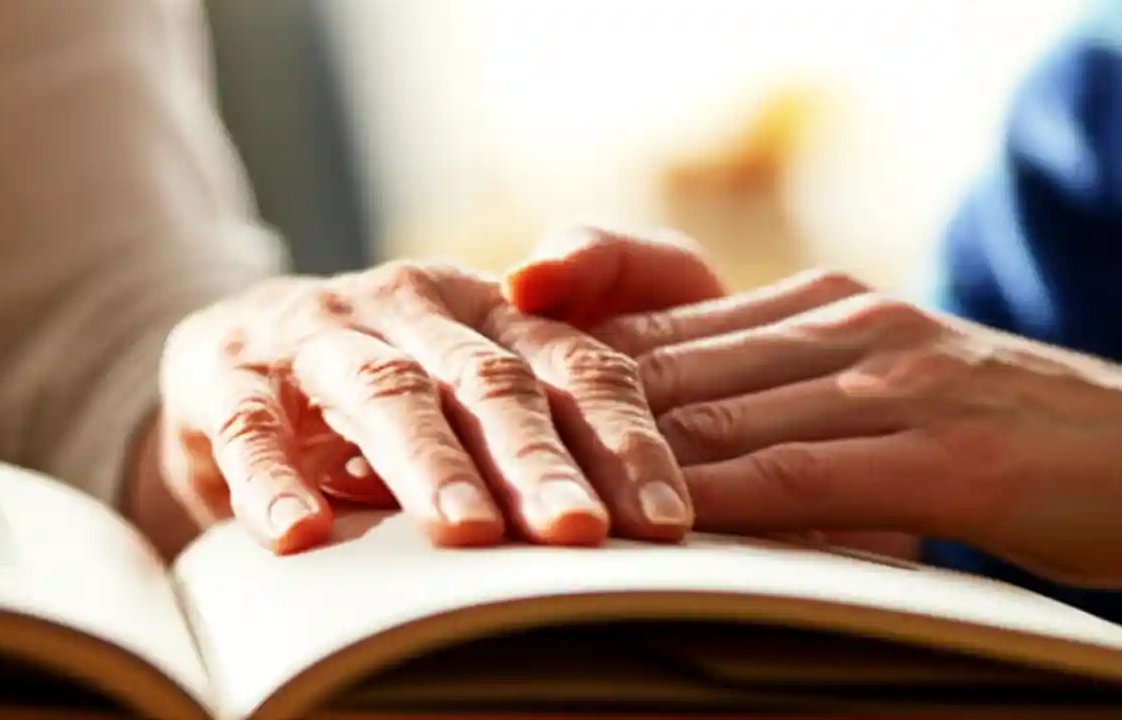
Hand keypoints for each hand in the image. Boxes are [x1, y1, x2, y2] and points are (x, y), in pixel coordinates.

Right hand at [157, 255, 712, 553]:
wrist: (235, 347)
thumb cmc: (388, 378)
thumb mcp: (473, 375)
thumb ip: (555, 408)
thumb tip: (653, 507)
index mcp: (487, 308)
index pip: (570, 364)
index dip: (620, 438)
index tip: (662, 521)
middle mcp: (410, 305)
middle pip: (486, 379)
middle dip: (535, 458)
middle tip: (577, 531)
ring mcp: (317, 333)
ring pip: (383, 390)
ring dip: (428, 462)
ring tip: (467, 531)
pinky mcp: (225, 372)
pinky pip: (250, 426)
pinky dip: (273, 479)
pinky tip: (299, 534)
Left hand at [515, 249, 1121, 586]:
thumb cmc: (991, 434)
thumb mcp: (871, 400)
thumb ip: (774, 407)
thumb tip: (670, 455)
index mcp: (817, 305)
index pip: (662, 331)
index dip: (568, 363)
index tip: (484, 390)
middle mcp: (842, 323)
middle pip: (668, 368)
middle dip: (565, 409)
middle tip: (472, 443)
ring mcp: (893, 378)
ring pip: (721, 419)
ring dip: (618, 456)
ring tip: (531, 490)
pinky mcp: (946, 449)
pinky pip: (804, 475)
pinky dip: (723, 501)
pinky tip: (658, 527)